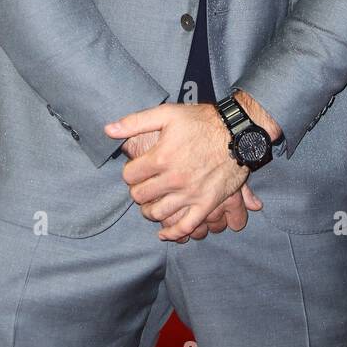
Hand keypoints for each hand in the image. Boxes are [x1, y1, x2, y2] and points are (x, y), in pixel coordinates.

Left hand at [119, 130, 262, 240]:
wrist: (237, 132)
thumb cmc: (202, 121)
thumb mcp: (167, 113)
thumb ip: (135, 122)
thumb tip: (108, 130)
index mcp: (161, 157)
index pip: (129, 176)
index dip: (129, 172)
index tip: (136, 169)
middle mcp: (174, 178)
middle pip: (141, 196)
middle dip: (138, 191)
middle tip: (143, 185)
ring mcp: (190, 194)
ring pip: (158, 213)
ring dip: (149, 210)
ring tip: (151, 203)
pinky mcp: (206, 204)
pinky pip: (185, 227)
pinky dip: (172, 233)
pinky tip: (164, 232)